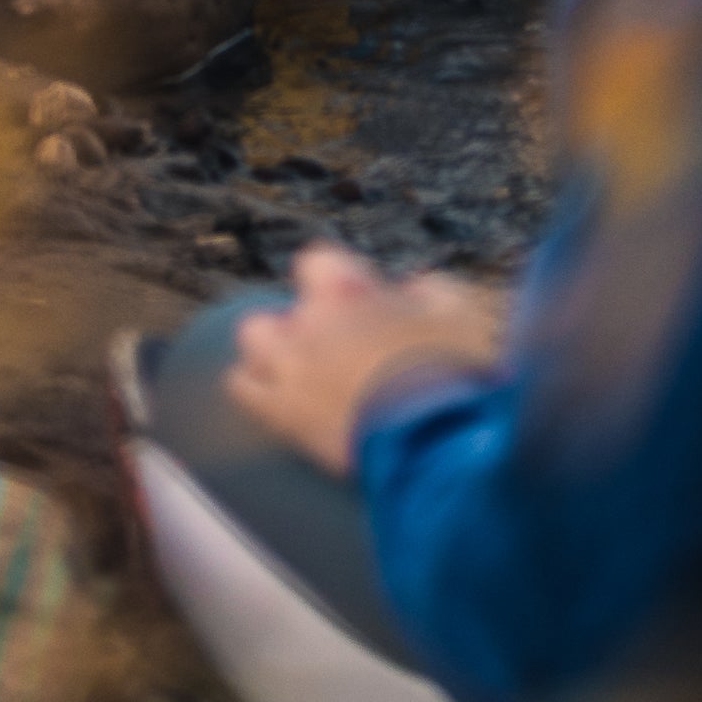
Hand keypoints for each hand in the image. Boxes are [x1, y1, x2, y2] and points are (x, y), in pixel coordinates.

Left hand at [225, 243, 509, 476]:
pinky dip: (257, 392)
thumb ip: (428, 290)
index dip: (337, 283)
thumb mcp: (459, 312)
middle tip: (331, 351)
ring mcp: (291, 369)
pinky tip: (283, 403)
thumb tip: (411, 289)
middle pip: (275, 311)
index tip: (360, 302)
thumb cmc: (454, 369)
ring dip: (270, 356)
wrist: (435, 438)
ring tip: (299, 378)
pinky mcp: (283, 413)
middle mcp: (309, 324)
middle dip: (294, 328)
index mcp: (347, 293)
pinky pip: (243, 390)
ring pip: (253, 344)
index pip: (317, 263)